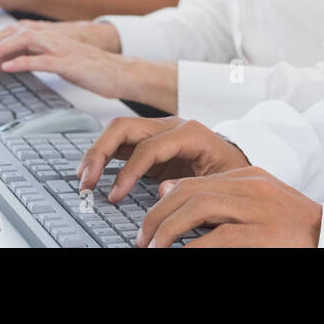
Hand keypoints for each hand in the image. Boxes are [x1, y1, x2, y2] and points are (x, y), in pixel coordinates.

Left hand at [0, 24, 132, 95]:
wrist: (120, 72)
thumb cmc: (86, 69)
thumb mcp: (52, 60)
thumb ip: (29, 57)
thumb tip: (2, 64)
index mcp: (40, 35)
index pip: (1, 31)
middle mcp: (46, 36)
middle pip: (5, 33)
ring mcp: (58, 47)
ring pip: (20, 41)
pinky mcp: (69, 62)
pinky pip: (42, 59)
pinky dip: (23, 61)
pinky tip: (8, 67)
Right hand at [77, 116, 250, 203]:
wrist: (239, 163)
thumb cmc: (233, 172)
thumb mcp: (221, 181)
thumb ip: (194, 185)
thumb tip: (161, 192)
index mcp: (190, 134)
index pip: (148, 147)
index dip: (128, 172)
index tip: (115, 196)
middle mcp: (171, 126)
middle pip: (125, 128)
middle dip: (101, 153)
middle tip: (87, 181)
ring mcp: (159, 131)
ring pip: (118, 131)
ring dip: (96, 152)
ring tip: (83, 178)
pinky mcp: (151, 142)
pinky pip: (121, 142)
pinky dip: (103, 155)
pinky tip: (92, 172)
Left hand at [138, 168, 322, 247]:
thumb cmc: (294, 227)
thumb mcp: (256, 203)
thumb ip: (218, 195)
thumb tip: (166, 189)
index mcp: (248, 177)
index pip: (193, 182)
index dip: (163, 201)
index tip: (147, 223)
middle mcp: (251, 187)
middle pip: (189, 192)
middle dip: (158, 216)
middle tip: (142, 240)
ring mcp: (258, 209)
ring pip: (198, 208)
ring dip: (168, 230)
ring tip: (153, 249)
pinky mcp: (263, 234)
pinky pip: (219, 238)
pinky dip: (193, 247)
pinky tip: (179, 255)